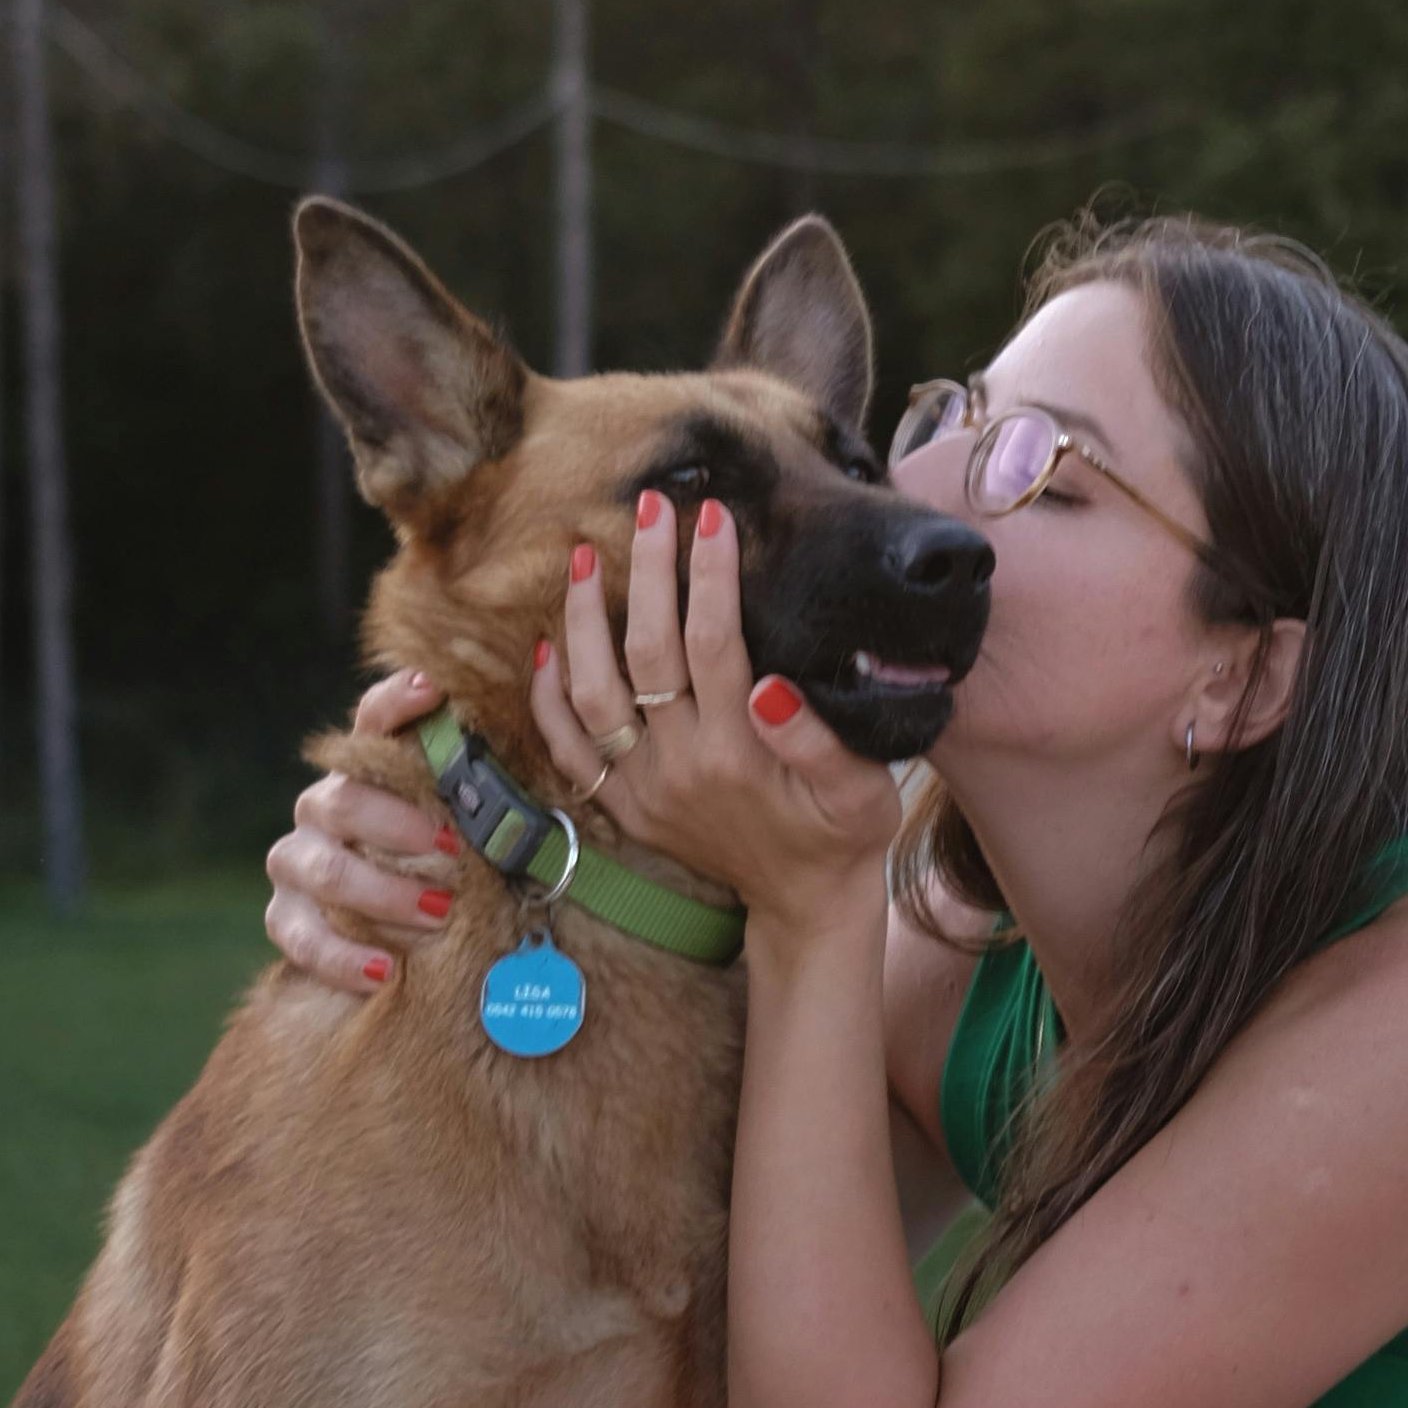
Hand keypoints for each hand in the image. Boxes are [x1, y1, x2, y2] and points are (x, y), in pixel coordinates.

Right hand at [264, 667, 463, 997]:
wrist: (398, 938)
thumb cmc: (446, 869)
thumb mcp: (469, 829)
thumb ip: (485, 796)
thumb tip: (547, 751)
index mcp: (365, 770)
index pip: (372, 719)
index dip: (397, 701)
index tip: (433, 691)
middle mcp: (322, 806)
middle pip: (342, 801)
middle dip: (399, 825)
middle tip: (456, 849)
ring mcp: (296, 861)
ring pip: (322, 869)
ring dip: (383, 893)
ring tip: (439, 914)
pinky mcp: (285, 916)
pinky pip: (299, 934)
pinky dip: (343, 955)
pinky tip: (385, 971)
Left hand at [537, 490, 900, 935]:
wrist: (804, 902)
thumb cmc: (843, 832)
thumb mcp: (861, 792)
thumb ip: (818, 741)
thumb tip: (772, 688)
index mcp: (741, 754)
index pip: (716, 642)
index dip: (712, 574)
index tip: (712, 515)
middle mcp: (681, 767)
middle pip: (648, 650)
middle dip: (649, 570)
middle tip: (653, 505)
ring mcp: (643, 788)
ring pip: (592, 690)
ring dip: (582, 619)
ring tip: (583, 555)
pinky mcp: (622, 805)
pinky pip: (567, 747)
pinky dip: (548, 696)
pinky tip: (546, 645)